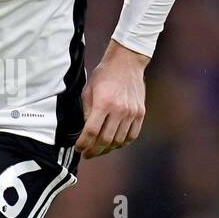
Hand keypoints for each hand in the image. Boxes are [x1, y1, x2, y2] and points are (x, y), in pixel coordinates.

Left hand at [75, 40, 148, 158]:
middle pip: (105, 140)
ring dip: (107, 149)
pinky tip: (114, 144)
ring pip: (119, 141)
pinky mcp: (140, 113)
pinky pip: (132, 136)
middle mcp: (119, 110)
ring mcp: (132, 112)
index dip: (83, 143)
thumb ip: (87, 112)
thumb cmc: (105, 75)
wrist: (126, 63)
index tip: (78, 148)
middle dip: (94, 151)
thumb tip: (86, 132)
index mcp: (104, 103)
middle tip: (87, 154)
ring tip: (99, 150)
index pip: (91, 131)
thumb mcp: (89, 91)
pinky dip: (122, 143)